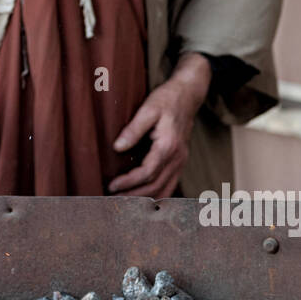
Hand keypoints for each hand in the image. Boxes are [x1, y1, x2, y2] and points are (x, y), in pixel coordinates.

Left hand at [108, 52, 210, 197]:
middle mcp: (178, 157)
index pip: (147, 173)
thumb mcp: (148, 108)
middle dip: (134, 196)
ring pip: (165, 189)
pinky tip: (143, 199)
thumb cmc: (167, 100)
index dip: (128, 182)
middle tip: (113, 199)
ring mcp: (182, 161)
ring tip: (125, 203)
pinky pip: (170, 184)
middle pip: (156, 186)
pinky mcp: (181, 161)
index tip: (112, 185)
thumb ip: (133, 129)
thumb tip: (117, 147)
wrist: (188, 95)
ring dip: (145, 199)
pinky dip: (157, 195)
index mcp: (168, 145)